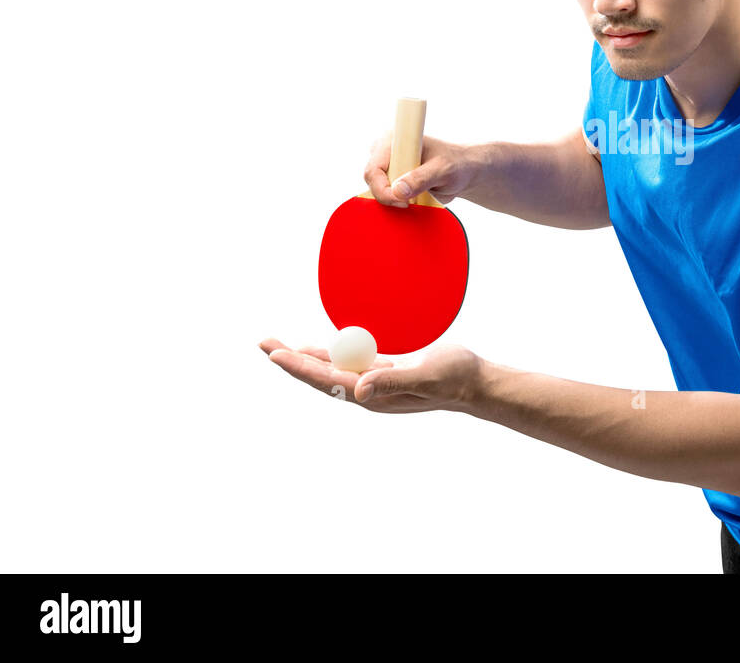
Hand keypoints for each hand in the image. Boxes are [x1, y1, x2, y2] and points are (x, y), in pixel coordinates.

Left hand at [258, 338, 484, 413]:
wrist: (476, 384)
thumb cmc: (455, 380)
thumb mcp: (426, 377)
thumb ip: (393, 381)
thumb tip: (358, 390)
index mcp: (374, 395)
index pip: (327, 381)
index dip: (300, 367)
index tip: (275, 354)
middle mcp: (369, 391)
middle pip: (321, 375)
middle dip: (291, 359)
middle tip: (264, 343)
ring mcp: (376, 382)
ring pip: (332, 368)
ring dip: (306, 357)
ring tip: (280, 348)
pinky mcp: (385, 371)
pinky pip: (349, 362)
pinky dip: (330, 354)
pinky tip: (320, 348)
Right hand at [363, 133, 481, 208]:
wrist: (464, 171)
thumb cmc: (455, 164)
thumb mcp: (443, 170)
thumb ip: (422, 179)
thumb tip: (398, 191)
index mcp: (394, 141)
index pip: (374, 169)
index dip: (383, 189)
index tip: (403, 202)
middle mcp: (386, 152)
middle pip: (372, 182)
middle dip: (390, 197)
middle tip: (412, 202)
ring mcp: (387, 167)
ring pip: (378, 192)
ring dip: (395, 201)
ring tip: (419, 196)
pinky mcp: (392, 180)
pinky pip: (386, 197)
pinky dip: (398, 204)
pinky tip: (414, 200)